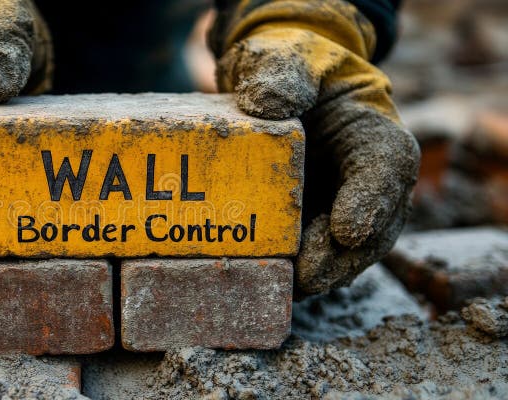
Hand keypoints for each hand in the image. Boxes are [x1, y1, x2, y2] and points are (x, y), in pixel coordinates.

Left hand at [213, 0, 419, 296]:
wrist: (282, 93)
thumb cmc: (294, 73)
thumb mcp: (287, 60)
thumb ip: (282, 75)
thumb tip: (266, 104)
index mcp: (378, 138)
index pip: (385, 172)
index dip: (369, 204)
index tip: (345, 230)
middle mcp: (374, 184)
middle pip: (372, 229)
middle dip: (339, 258)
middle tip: (307, 276)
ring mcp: (349, 212)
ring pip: (346, 254)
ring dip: (319, 273)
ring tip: (285, 288)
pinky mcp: (320, 230)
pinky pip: (318, 258)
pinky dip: (298, 272)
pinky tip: (270, 283)